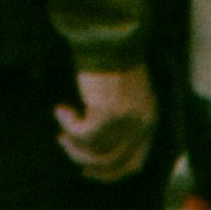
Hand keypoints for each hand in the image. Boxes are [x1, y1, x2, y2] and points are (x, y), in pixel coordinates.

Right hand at [55, 64, 156, 181]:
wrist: (109, 37)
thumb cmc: (113, 60)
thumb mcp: (125, 95)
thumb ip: (120, 119)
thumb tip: (95, 143)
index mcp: (150, 121)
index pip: (134, 162)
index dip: (110, 172)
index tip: (88, 169)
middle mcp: (141, 124)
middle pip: (114, 162)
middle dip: (88, 162)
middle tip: (67, 147)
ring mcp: (125, 120)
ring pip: (96, 152)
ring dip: (74, 146)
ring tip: (61, 132)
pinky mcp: (106, 113)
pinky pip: (83, 134)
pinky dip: (69, 125)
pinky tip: (60, 111)